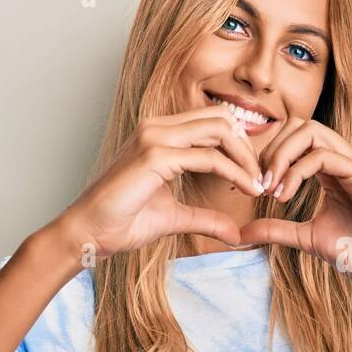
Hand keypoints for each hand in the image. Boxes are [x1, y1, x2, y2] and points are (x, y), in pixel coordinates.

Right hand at [45, 103, 263, 264]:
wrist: (90, 233)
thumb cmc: (122, 222)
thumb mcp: (175, 218)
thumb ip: (206, 219)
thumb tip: (236, 233)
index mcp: (160, 134)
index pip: (212, 122)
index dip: (240, 146)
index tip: (255, 177)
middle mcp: (157, 127)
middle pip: (222, 118)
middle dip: (248, 148)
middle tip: (261, 179)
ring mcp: (154, 138)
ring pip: (219, 130)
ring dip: (245, 158)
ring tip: (257, 185)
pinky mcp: (154, 156)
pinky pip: (209, 157)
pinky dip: (234, 172)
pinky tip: (246, 188)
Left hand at [238, 118, 351, 297]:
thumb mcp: (306, 238)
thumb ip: (276, 230)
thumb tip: (241, 233)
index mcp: (334, 168)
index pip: (295, 136)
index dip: (269, 155)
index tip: (256, 187)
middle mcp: (346, 159)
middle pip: (300, 125)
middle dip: (272, 150)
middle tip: (260, 184)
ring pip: (310, 131)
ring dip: (282, 156)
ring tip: (271, 189)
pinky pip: (323, 157)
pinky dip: (297, 172)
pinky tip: (285, 196)